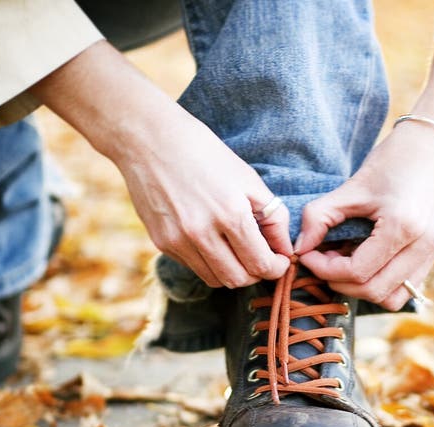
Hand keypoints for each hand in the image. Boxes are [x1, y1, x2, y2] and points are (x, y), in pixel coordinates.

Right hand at [32, 42, 291, 288]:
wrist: (149, 140)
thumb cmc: (204, 153)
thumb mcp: (247, 177)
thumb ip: (273, 217)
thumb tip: (284, 249)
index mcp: (230, 214)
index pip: (260, 264)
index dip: (276, 268)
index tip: (279, 261)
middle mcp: (202, 233)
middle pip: (238, 280)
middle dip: (256, 274)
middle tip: (261, 259)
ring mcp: (179, 241)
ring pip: (215, 280)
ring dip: (232, 272)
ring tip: (237, 252)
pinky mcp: (162, 243)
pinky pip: (194, 266)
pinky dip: (209, 262)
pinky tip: (211, 240)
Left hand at [296, 125, 433, 309]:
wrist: (433, 145)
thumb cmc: (392, 161)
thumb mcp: (351, 186)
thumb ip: (319, 217)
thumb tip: (299, 249)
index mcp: (403, 227)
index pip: (357, 272)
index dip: (324, 269)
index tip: (308, 254)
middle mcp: (423, 246)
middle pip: (373, 291)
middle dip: (339, 281)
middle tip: (322, 260)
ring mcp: (432, 254)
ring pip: (391, 299)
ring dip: (362, 289)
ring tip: (344, 263)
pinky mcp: (433, 256)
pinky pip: (404, 290)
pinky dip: (380, 284)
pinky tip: (364, 261)